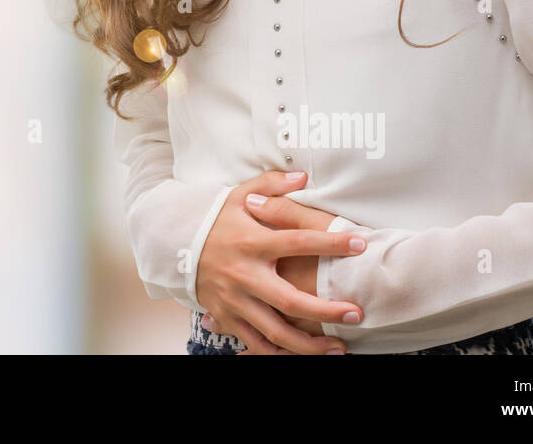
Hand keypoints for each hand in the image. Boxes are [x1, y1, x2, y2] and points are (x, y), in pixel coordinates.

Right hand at [195, 171, 364, 354]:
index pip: (298, 241)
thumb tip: (303, 176)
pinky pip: (255, 343)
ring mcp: (235, 300)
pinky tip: (302, 355)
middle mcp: (245, 274)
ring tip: (339, 348)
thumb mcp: (238, 195)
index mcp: (252, 242)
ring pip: (276, 331)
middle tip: (356, 314)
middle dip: (326, 311)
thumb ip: (271, 186)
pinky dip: (278, 354)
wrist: (172, 243)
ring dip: (309, 344)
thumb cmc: (212, 219)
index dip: (331, 243)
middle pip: (291, 300)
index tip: (360, 245)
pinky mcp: (227, 317)